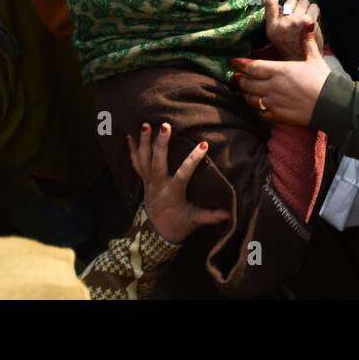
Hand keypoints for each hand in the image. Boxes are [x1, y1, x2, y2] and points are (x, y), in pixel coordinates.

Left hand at [127, 123, 227, 244]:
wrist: (157, 234)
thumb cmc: (179, 225)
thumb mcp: (195, 220)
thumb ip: (210, 216)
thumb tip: (229, 214)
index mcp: (172, 194)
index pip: (182, 175)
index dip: (192, 160)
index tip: (203, 145)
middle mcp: (158, 186)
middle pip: (157, 163)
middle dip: (160, 144)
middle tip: (165, 126)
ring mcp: (148, 183)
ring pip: (143, 161)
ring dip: (144, 143)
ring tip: (146, 125)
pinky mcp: (144, 181)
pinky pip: (136, 164)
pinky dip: (132, 151)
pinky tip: (129, 136)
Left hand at [231, 27, 329, 125]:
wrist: (331, 104)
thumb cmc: (323, 80)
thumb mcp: (315, 58)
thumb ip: (307, 42)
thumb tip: (308, 23)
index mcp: (280, 70)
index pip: (253, 66)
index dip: (241, 64)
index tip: (234, 62)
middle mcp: (272, 86)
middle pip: (248, 83)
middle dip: (240, 79)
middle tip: (235, 77)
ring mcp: (273, 102)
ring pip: (251, 98)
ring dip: (246, 94)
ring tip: (244, 91)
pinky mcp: (277, 116)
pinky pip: (260, 112)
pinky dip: (256, 108)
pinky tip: (257, 105)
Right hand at [264, 0, 323, 59]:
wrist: (304, 61)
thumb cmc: (291, 48)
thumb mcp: (277, 36)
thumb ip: (279, 20)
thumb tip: (286, 5)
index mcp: (272, 27)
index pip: (270, 4)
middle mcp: (282, 22)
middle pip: (291, 1)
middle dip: (296, 7)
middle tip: (298, 21)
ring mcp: (296, 20)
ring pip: (303, 2)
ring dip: (306, 8)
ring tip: (306, 22)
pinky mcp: (309, 21)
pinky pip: (314, 6)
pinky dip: (315, 11)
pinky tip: (313, 22)